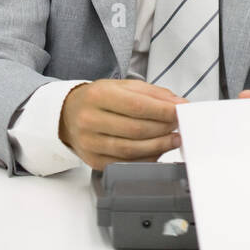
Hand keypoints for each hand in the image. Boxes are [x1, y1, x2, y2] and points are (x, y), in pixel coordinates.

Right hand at [59, 79, 187, 169]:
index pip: (137, 106)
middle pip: (136, 130)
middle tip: (179, 126)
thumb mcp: (123, 86)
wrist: (68, 115)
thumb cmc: (99, 98)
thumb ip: (153, 94)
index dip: (162, 110)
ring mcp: (90, 144)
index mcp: (98, 96)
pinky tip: (158, 150)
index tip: (181, 111)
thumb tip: (178, 104)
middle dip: (163, 129)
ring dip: (159, 146)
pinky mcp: (94, 161)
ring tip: (173, 139)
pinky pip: (126, 163)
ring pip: (132, 150)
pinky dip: (147, 158)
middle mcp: (90, 120)